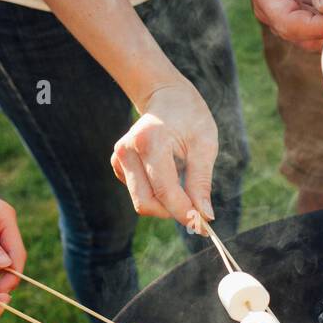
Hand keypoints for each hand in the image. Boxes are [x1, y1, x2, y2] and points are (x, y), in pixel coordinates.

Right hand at [111, 80, 218, 226]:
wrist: (166, 96)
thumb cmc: (190, 117)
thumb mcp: (204, 145)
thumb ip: (201, 183)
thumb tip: (204, 217)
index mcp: (150, 141)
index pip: (164, 191)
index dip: (184, 213)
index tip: (203, 225)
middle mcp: (127, 150)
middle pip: (147, 203)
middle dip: (172, 212)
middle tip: (196, 210)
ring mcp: (119, 158)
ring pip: (142, 201)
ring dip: (166, 204)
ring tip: (184, 183)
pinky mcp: (118, 165)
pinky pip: (140, 193)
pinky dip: (158, 195)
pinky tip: (169, 174)